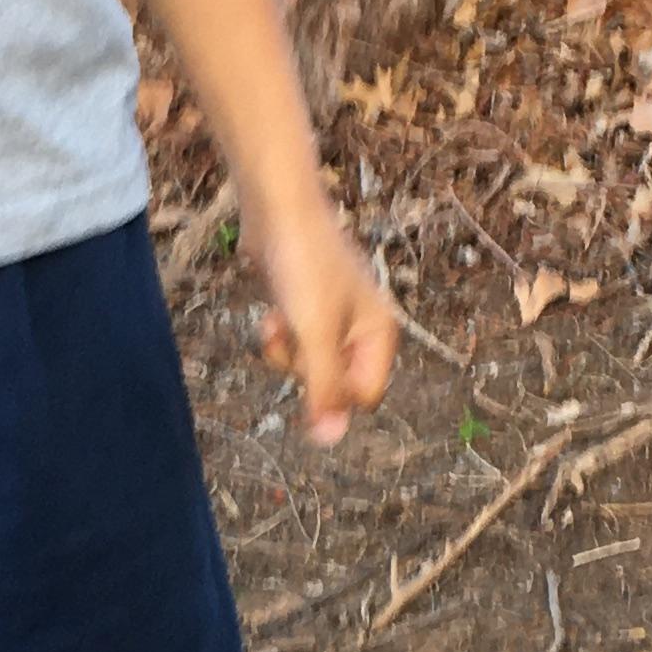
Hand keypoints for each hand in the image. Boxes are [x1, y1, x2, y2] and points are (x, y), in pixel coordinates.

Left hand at [254, 204, 398, 445]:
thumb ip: (323, 387)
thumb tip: (329, 441)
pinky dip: (279, 334)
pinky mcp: (306, 310)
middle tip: (295, 335)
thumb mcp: (314, 333)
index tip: (308, 369)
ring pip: (308, 366)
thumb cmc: (304, 267)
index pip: (364, 396)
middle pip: (333, 384)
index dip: (332, 394)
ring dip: (285, 351)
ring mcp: (333, 320)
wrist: (278, 211)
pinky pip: (294, 345)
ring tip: (278, 320)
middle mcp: (363, 330)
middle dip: (304, 367)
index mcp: (380, 335)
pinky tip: (271, 313)